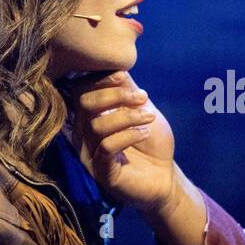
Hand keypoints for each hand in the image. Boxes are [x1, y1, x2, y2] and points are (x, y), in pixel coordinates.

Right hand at [69, 71, 176, 212]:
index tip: (124, 76)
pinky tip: (144, 133)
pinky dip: (128, 135)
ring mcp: (90, 155)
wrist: (164, 177)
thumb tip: (116, 67)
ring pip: (97, 125)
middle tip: (142, 97)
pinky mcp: (102, 174)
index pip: (80, 90)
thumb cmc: (150, 142)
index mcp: (89, 117)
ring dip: (128, 116)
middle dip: (115, 95)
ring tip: (149, 118)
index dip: (99, 80)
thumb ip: (127, 90)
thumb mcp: (141, 110)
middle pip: (84, 104)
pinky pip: (107, 148)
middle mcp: (84, 135)